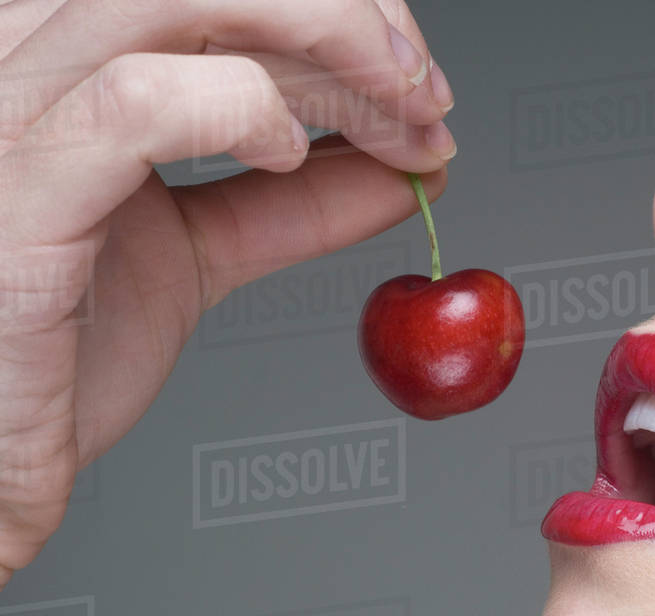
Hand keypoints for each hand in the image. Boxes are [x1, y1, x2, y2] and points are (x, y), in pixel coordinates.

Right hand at [0, 0, 455, 588]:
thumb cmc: (48, 357)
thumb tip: (403, 173)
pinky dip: (241, 112)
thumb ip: (291, 207)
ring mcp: (11, 115)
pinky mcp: (17, 190)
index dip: (337, 17)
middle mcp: (30, 64)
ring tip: (401, 119)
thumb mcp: (196, 255)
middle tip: (428, 96)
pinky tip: (288, 153)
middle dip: (348, 16)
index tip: (417, 84)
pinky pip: (137, 104)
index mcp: (68, 68)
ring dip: (327, 43)